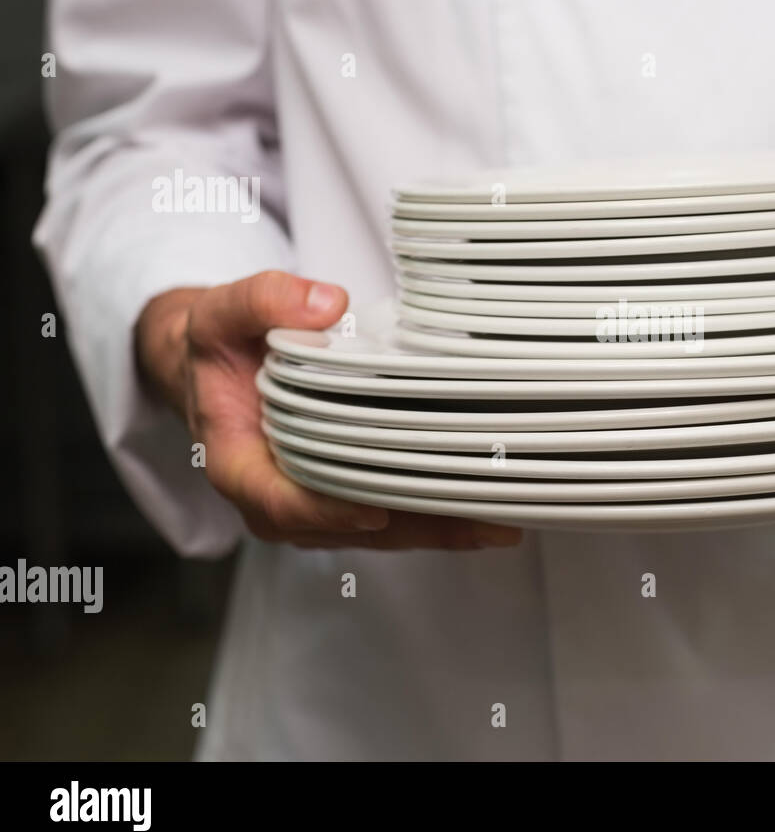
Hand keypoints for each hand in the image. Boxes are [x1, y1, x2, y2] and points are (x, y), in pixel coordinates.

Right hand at [134, 270, 521, 549]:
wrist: (217, 370)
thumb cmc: (220, 350)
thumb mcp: (221, 312)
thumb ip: (263, 300)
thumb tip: (325, 304)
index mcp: (238, 465)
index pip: (283, 502)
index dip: (332, 510)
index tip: (379, 508)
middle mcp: (276, 499)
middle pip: (351, 526)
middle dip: (417, 527)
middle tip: (481, 520)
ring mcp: (313, 506)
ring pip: (380, 531)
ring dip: (438, 529)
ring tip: (499, 521)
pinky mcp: (343, 499)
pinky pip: (391, 516)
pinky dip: (435, 514)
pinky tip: (483, 507)